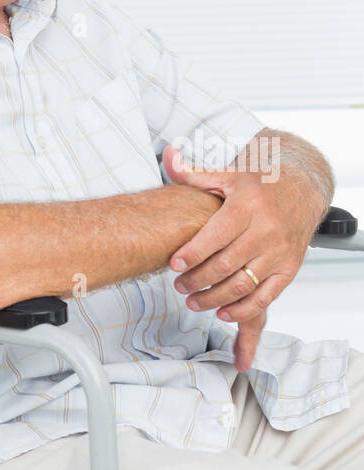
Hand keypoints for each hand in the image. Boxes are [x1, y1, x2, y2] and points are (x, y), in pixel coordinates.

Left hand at [160, 143, 323, 371]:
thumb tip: (168, 157)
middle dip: (197, 280)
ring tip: (193, 301)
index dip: (192, 254)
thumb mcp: (229, 174)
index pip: (215, 236)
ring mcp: (279, 252)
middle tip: (179, 286)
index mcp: (247, 206)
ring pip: (242, 285)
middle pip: (225, 265)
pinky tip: (224, 312)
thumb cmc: (260, 184)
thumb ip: (195, 173)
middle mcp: (266, 230)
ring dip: (214, 299)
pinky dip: (243, 309)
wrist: (302, 189)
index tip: (174, 264)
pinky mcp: (290, 268)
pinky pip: (266, 296)